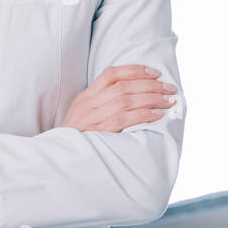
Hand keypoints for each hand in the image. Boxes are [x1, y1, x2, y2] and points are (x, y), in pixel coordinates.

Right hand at [61, 64, 177, 131]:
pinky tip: (156, 115)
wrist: (57, 156)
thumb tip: (132, 96)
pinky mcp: (97, 133)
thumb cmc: (75, 137)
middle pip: (123, 86)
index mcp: (86, 96)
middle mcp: (88, 104)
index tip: (155, 73)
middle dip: (150, 85)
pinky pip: (123, 119)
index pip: (111, 74)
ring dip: (151, 99)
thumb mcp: (83, 115)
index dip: (135, 70)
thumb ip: (101, 104)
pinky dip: (142, 115)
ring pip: (125, 100)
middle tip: (170, 88)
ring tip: (168, 101)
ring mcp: (91, 118)